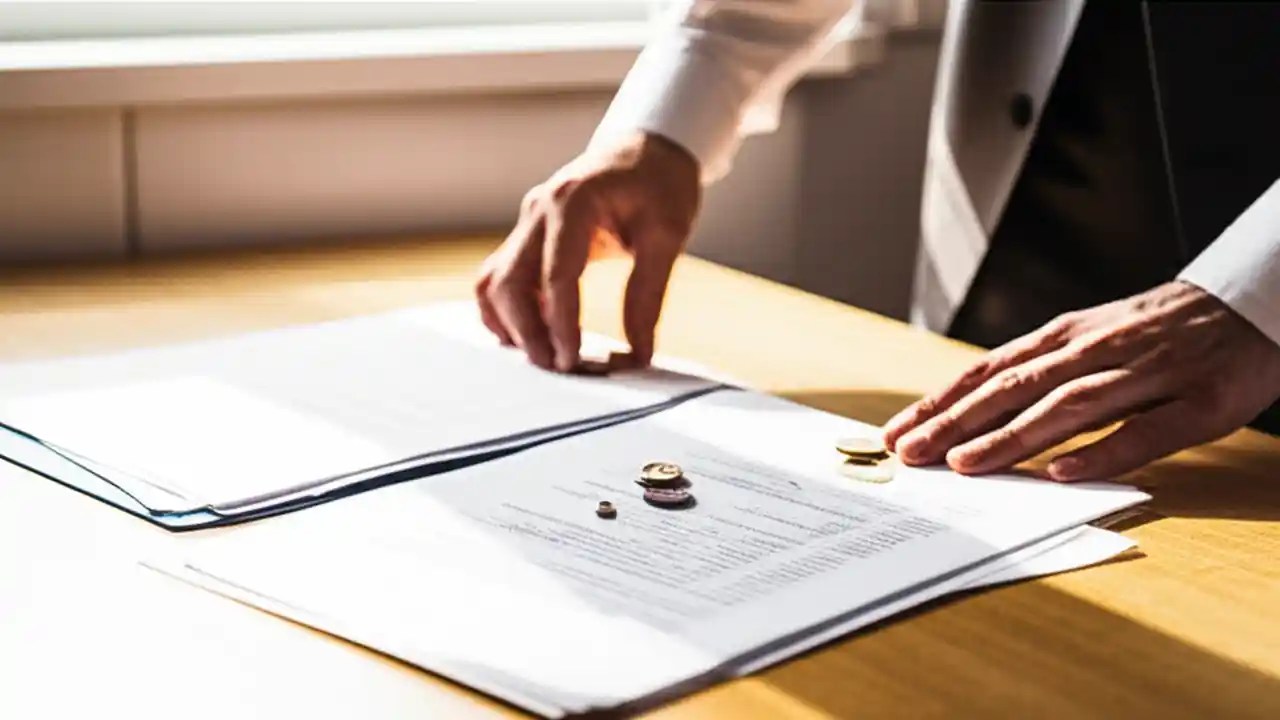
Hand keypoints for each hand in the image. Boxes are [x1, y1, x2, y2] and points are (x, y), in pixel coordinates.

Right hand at [475, 132, 700, 370]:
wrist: (648, 148)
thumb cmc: (661, 184)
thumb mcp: (668, 233)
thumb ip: (648, 291)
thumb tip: (639, 352)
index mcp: (573, 202)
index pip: (556, 275)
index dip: (561, 323)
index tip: (573, 359)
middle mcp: (539, 210)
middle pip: (511, 281)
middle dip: (528, 331)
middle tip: (557, 368)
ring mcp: (528, 221)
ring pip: (495, 280)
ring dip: (511, 323)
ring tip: (544, 355)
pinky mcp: (528, 235)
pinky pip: (500, 276)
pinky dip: (508, 309)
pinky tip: (534, 333)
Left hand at [883, 281, 1279, 480]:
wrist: (1251, 303)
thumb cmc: (1157, 330)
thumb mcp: (1089, 337)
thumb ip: (1038, 370)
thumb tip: (973, 410)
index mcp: (1067, 338)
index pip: (990, 371)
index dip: (941, 401)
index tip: (898, 430)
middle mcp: (1098, 351)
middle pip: (1016, 388)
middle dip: (958, 422)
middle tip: (912, 453)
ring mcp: (1148, 374)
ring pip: (1069, 408)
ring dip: (1013, 436)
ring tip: (967, 464)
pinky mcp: (1198, 402)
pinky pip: (1146, 431)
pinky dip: (1103, 453)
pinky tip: (1062, 474)